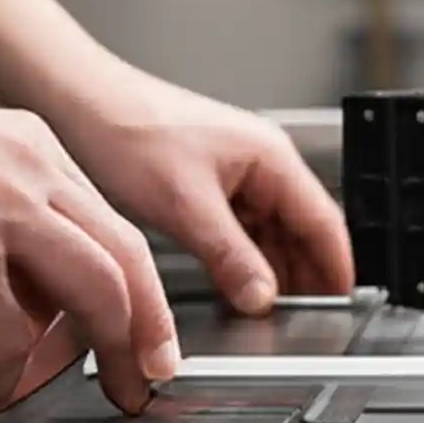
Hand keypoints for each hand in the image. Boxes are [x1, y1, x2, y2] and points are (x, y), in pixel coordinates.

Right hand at [0, 103, 176, 421]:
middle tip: (137, 384)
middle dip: (141, 336)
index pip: (118, 231)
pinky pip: (7, 337)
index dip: (147, 300)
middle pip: (123, 264)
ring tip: (42, 396)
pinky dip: (1, 379)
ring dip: (81, 361)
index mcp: (29, 149)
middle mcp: (22, 169)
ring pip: (90, 298)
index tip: (155, 346)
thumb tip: (61, 316)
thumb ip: (18, 228)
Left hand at [50, 73, 353, 314]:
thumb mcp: (185, 205)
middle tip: (308, 319)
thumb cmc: (128, 130)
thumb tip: (263, 297)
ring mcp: (240, 176)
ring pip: (274, 235)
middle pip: (304, 231)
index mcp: (272, 159)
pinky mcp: (215, 187)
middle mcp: (264, 165)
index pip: (324, 221)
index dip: (337, 266)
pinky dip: (247, 261)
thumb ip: (232, 256)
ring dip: (275, 271)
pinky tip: (240, 286)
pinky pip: (245, 232)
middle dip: (307, 275)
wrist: (79, 104)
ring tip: (273, 311)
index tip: (344, 302)